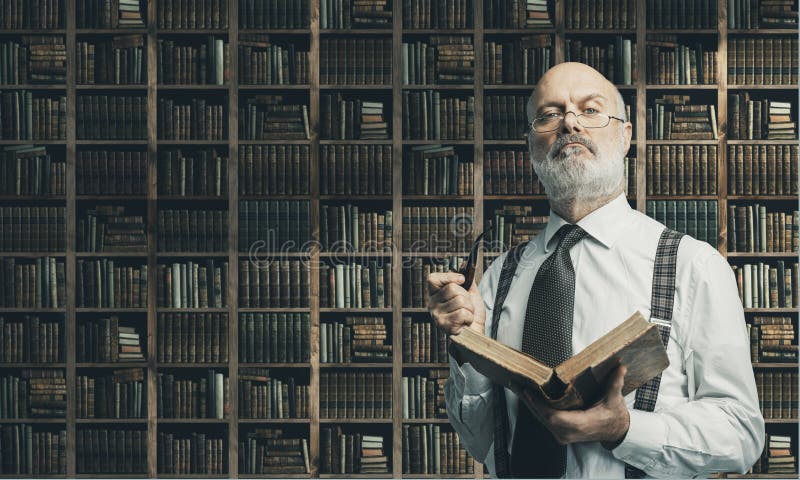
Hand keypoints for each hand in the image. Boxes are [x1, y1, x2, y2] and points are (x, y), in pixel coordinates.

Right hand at [427, 271, 486, 335]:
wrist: (476, 334)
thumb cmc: (471, 315)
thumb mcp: (470, 293)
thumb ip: (467, 280)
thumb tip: (464, 264)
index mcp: (435, 295)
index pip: (433, 279)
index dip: (448, 276)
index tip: (462, 280)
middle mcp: (432, 305)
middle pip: (452, 288)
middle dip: (466, 296)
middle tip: (466, 305)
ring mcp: (437, 316)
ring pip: (460, 300)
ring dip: (469, 308)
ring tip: (466, 315)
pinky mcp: (445, 326)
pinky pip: (463, 312)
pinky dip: (469, 317)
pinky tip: (465, 322)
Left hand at [512, 365, 629, 448]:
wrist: (616, 431)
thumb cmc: (614, 415)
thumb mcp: (615, 399)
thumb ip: (615, 382)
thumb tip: (620, 365)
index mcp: (581, 424)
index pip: (554, 417)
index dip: (539, 406)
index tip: (528, 392)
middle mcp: (568, 433)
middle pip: (542, 417)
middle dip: (528, 400)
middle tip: (515, 383)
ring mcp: (563, 435)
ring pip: (541, 419)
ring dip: (529, 403)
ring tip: (516, 386)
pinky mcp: (560, 433)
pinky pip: (544, 420)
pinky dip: (535, 407)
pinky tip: (527, 396)